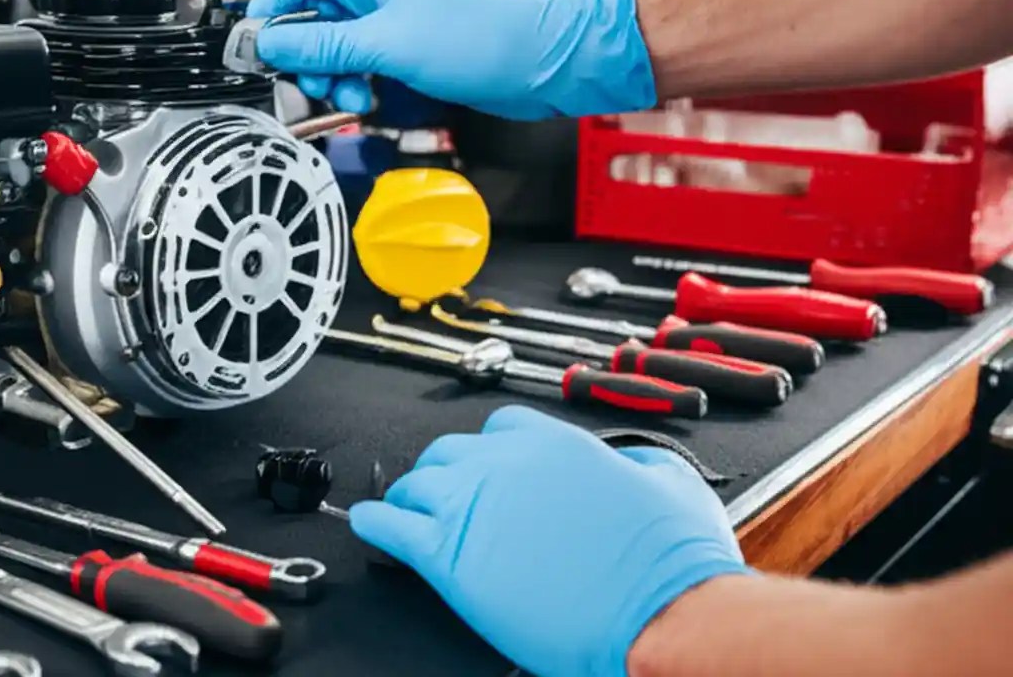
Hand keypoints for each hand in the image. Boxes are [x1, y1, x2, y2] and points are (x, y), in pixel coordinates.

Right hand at [246, 0, 656, 119]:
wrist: (539, 65)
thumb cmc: (480, 39)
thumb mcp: (386, 44)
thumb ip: (323, 46)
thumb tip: (270, 41)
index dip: (272, 10)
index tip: (260, 47)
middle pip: (312, 15)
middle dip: (303, 53)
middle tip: (308, 81)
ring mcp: (393, 19)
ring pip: (335, 45)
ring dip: (330, 75)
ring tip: (346, 97)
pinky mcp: (406, 48)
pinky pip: (362, 62)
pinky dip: (354, 83)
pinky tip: (363, 100)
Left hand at [350, 406, 751, 676]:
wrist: (662, 612)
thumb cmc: (670, 562)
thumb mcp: (672, 488)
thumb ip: (640, 465)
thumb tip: (634, 464)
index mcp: (554, 444)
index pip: (499, 427)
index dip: (489, 452)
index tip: (488, 469)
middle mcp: (506, 464)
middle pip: (450, 453)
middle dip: (447, 474)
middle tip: (448, 498)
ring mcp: (471, 505)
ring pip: (415, 484)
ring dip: (409, 498)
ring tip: (404, 512)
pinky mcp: (448, 554)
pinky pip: (390, 525)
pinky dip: (373, 523)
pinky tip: (368, 524)